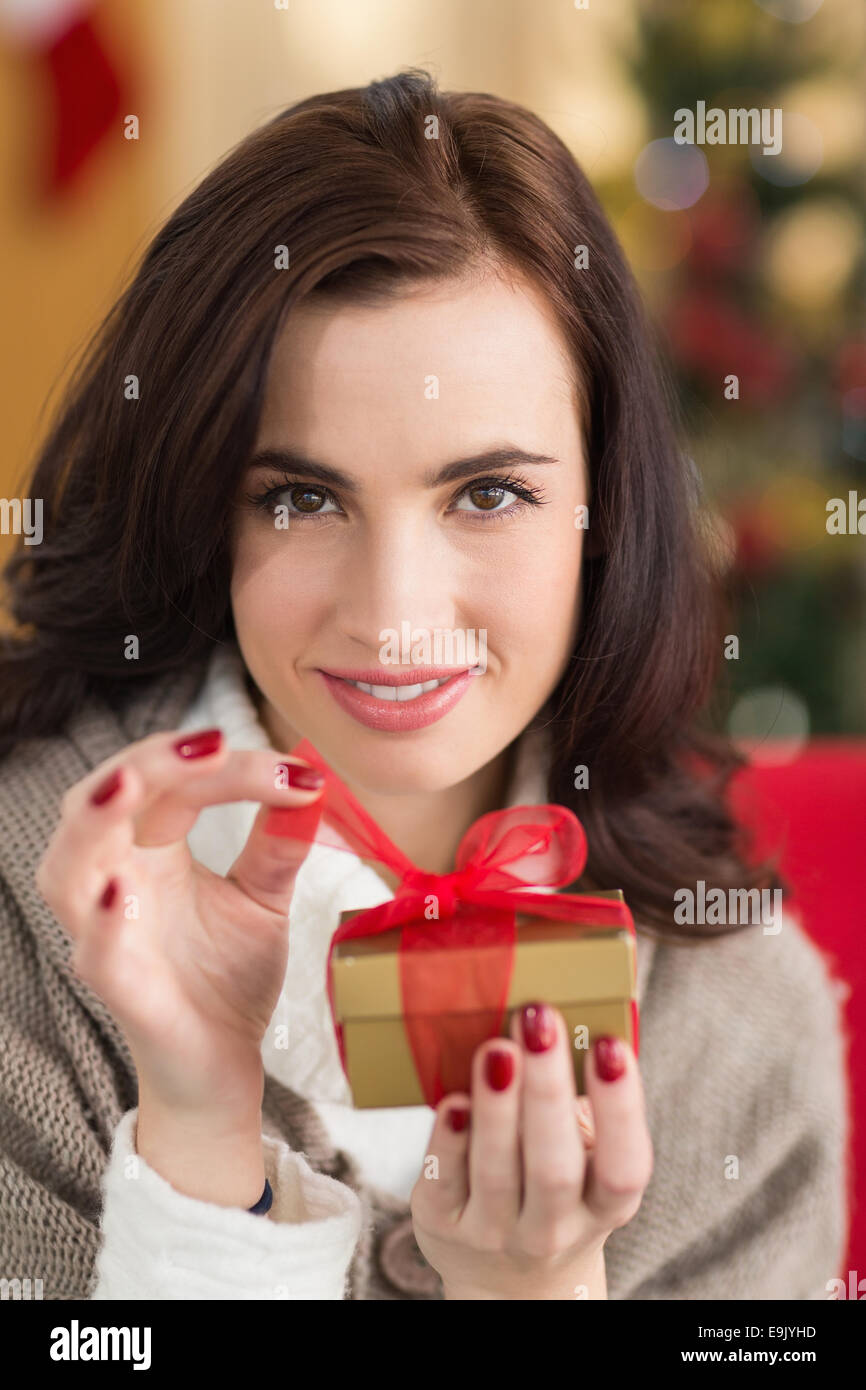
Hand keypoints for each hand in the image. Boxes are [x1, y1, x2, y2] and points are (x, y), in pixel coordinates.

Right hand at [35, 726, 324, 1117]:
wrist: (223, 1062)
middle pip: (102, 801)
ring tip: (131, 785)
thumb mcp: (264, 896)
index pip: (170, 783)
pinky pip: (95, 951)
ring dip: (94, 820)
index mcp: (150, 848)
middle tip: (210, 744)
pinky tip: (124, 891)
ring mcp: (108, 934)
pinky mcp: (120, 988)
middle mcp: (115, 880)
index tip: (299, 773)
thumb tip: (311, 776)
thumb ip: (279, 841)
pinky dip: (104, 919)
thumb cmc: (226, 974)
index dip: (229, 767)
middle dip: (149, 763)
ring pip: (68, 867)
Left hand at [410, 1004, 652, 1299]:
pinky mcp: (444, 1225)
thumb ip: (578, 1099)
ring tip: (496, 1047)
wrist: (509, 1278)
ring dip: (497, 1106)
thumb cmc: (552, 1184)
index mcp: (604, 1204)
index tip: (610, 1045)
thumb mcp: (582, 1155)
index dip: (620, 1108)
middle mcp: (554, 1228)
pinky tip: (452, 1099)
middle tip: (540, 1021)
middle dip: (546, 1090)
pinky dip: (448, 1140)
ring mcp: (496, 1233)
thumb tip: (568, 1006)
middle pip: (554, 1167)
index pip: (623, 1165)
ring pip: (498, 1171)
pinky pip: (445, 1181)